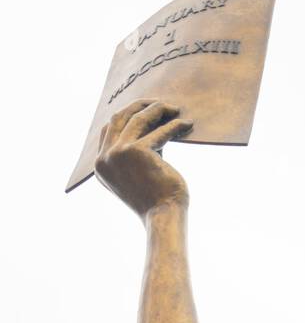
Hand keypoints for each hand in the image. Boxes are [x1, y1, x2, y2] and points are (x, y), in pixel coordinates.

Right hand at [95, 100, 192, 218]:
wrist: (163, 218)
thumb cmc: (155, 200)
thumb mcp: (137, 174)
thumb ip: (134, 151)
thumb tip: (149, 122)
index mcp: (100, 165)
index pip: (109, 128)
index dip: (127, 114)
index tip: (145, 109)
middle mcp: (105, 158)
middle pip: (120, 116)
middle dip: (141, 106)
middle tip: (161, 104)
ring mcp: (118, 153)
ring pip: (138, 118)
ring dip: (158, 110)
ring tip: (175, 110)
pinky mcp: (137, 151)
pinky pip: (159, 132)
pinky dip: (174, 126)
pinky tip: (186, 125)